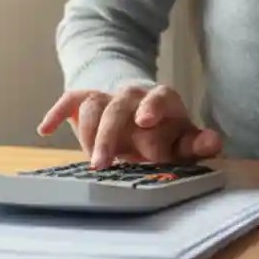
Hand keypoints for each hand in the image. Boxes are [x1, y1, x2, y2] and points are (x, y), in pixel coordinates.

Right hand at [36, 84, 222, 168]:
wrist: (140, 117)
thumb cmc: (165, 136)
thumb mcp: (183, 142)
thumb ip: (198, 144)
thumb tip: (214, 143)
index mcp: (162, 101)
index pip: (159, 95)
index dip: (152, 105)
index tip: (144, 121)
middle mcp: (133, 96)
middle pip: (119, 104)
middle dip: (109, 133)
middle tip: (101, 164)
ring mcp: (108, 98)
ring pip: (93, 102)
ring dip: (88, 131)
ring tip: (89, 162)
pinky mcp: (85, 103)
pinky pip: (70, 101)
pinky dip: (56, 112)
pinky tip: (45, 129)